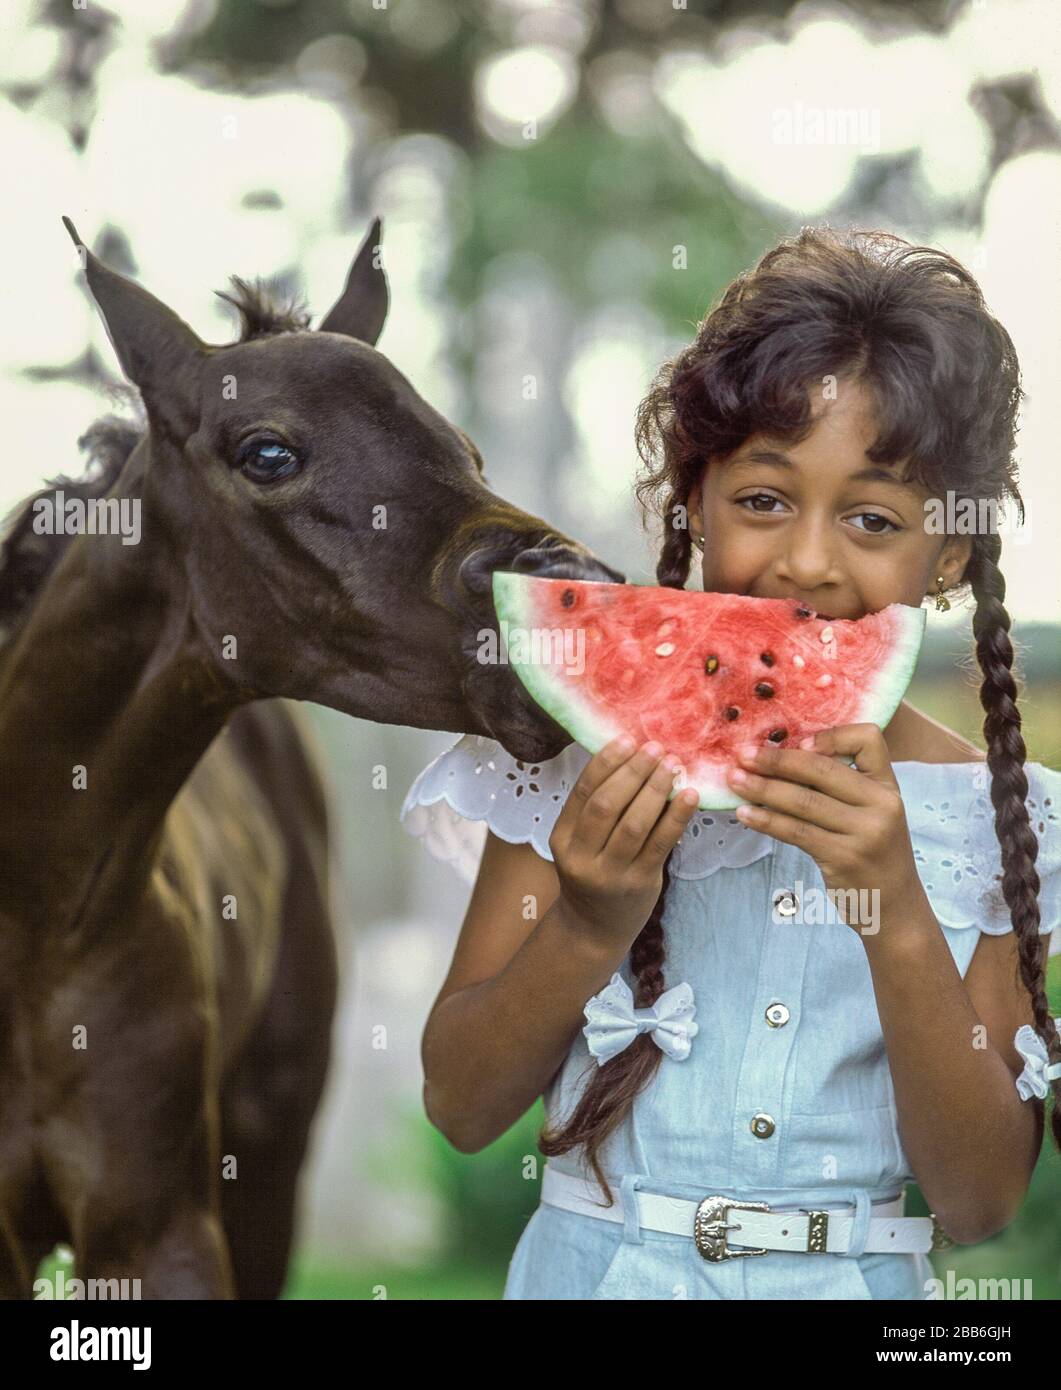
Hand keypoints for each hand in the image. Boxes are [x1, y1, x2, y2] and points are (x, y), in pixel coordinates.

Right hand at [550, 735, 699, 949]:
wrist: (595, 927)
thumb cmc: (593, 872)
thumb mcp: (581, 841)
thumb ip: (598, 806)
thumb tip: (632, 756)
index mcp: (562, 838)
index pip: (583, 792)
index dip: (607, 762)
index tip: (628, 739)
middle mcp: (582, 856)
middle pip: (606, 805)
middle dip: (633, 772)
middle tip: (655, 748)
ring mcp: (611, 873)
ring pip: (634, 823)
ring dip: (656, 789)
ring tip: (672, 766)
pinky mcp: (640, 884)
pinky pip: (661, 844)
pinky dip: (677, 816)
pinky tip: (690, 795)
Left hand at [724, 723, 923, 926]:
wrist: (894, 909)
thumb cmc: (872, 854)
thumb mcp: (871, 814)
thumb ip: (841, 787)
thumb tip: (780, 758)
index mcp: (887, 785)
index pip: (868, 739)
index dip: (831, 735)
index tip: (799, 742)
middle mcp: (882, 804)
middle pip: (821, 768)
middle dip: (776, 759)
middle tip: (742, 754)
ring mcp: (865, 832)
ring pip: (803, 800)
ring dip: (762, 788)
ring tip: (733, 780)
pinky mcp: (844, 858)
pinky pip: (796, 832)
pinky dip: (766, 820)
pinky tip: (744, 814)